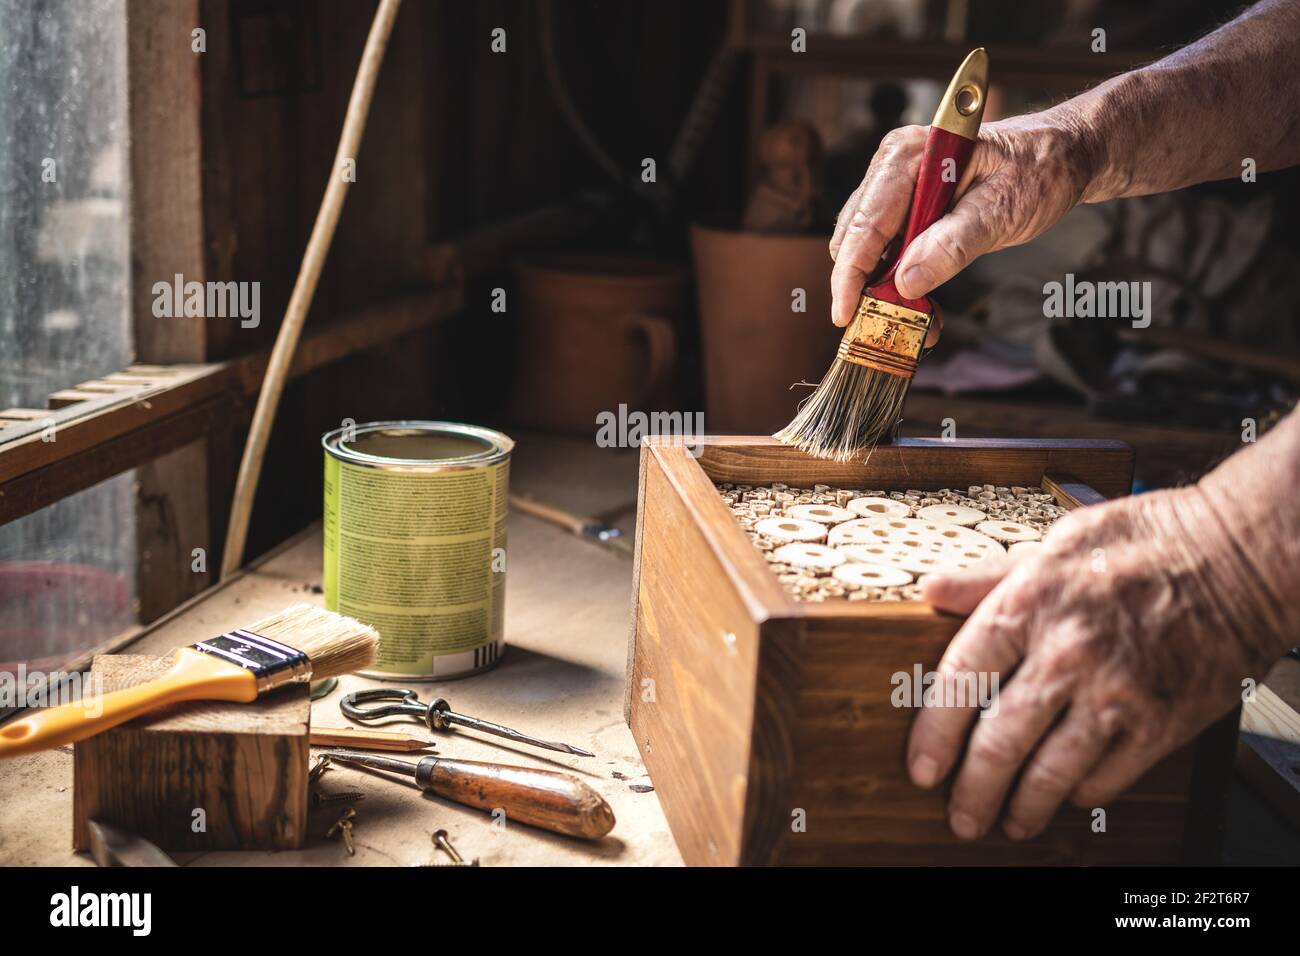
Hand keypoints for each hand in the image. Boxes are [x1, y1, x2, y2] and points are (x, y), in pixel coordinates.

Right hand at [827, 113, 1096, 330]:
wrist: (1060, 157)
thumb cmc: (1038, 170)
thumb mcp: (1003, 209)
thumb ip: (954, 244)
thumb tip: (907, 282)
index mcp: (908, 158)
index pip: (865, 224)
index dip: (850, 275)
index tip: (846, 315)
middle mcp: (892, 168)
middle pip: (856, 240)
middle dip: (868, 289)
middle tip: (893, 328)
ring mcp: (896, 188)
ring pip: (868, 252)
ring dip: (886, 291)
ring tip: (919, 322)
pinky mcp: (906, 209)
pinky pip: (890, 252)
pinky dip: (901, 283)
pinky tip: (924, 304)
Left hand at [909, 486, 1280, 840]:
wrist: (1242, 558)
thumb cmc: (1147, 543)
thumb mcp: (1057, 542)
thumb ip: (992, 577)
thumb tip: (934, 589)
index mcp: (1031, 603)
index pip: (959, 678)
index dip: (934, 732)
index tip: (922, 766)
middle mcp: (1066, 653)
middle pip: (998, 741)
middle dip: (972, 790)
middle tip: (961, 816)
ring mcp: (1114, 694)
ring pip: (1049, 773)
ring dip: (1021, 808)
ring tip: (1008, 823)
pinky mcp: (1159, 724)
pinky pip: (1103, 780)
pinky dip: (1078, 795)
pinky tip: (1066, 796)